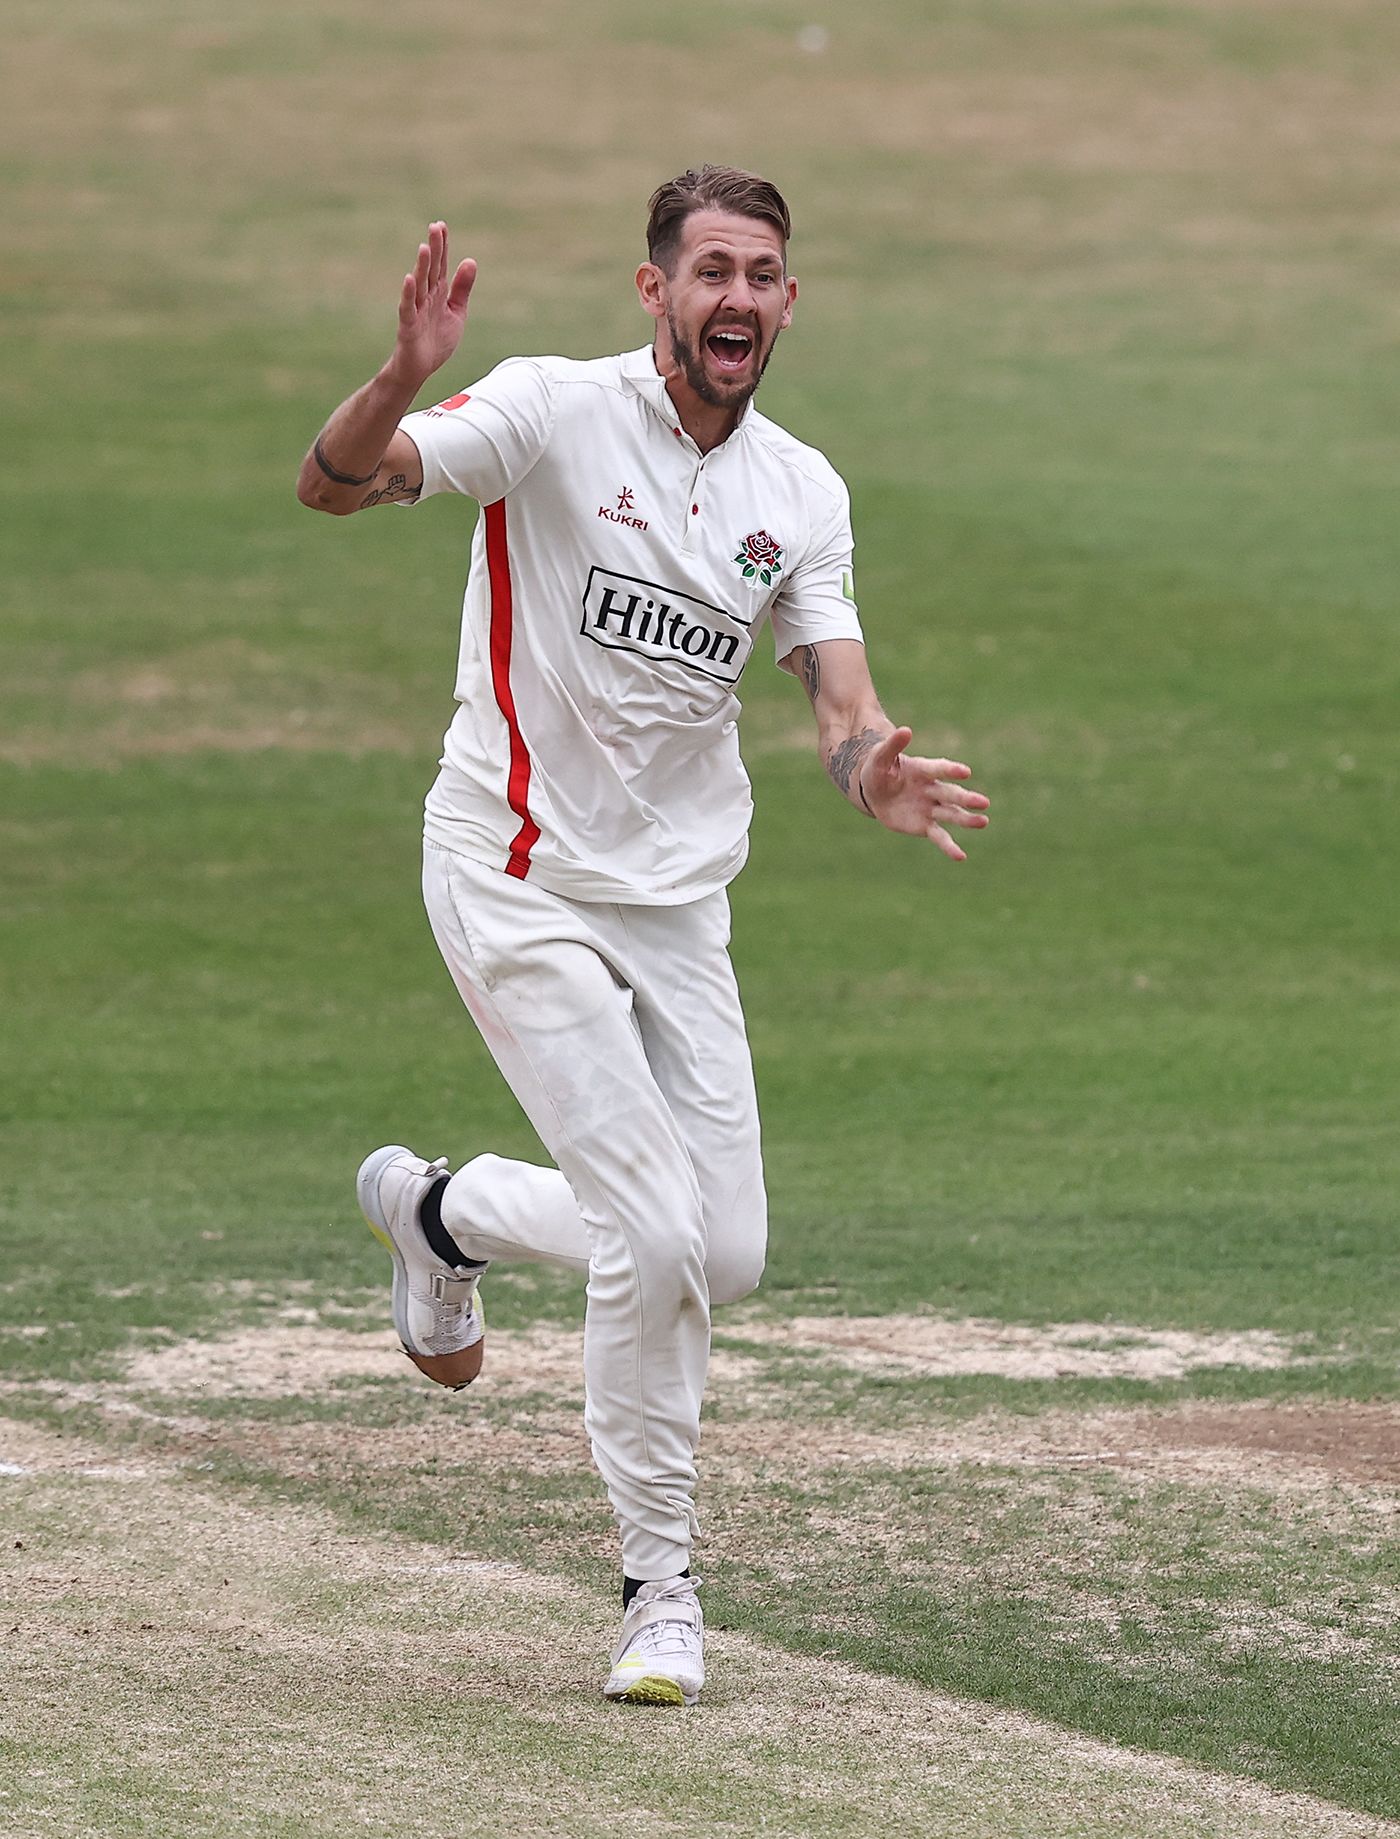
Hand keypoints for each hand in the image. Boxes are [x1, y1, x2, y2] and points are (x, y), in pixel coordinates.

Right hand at [392, 221, 476, 385]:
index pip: (441, 266)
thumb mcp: (456, 313)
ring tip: (424, 248)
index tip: (442, 226)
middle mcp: (426, 298)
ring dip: (421, 267)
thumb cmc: (436, 341)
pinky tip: (410, 279)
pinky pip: (408, 308)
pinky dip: (409, 294)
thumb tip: (470, 260)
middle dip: (434, 250)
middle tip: (435, 227)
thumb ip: (462, 288)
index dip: (442, 247)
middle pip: (431, 270)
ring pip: (420, 285)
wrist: (420, 369)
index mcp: (439, 294)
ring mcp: (416, 311)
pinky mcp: (408, 326)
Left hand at [858, 727, 989, 860]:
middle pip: (950, 794)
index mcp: (923, 770)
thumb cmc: (879, 769)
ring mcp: (931, 808)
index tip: (965, 772)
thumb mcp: (880, 757)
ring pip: (951, 814)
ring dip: (966, 819)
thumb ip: (893, 746)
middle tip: (983, 802)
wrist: (875, 792)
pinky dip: (949, 847)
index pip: (938, 769)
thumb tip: (905, 730)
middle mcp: (932, 789)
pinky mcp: (926, 825)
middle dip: (965, 799)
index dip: (950, 770)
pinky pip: (940, 837)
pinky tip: (961, 857)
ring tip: (983, 822)